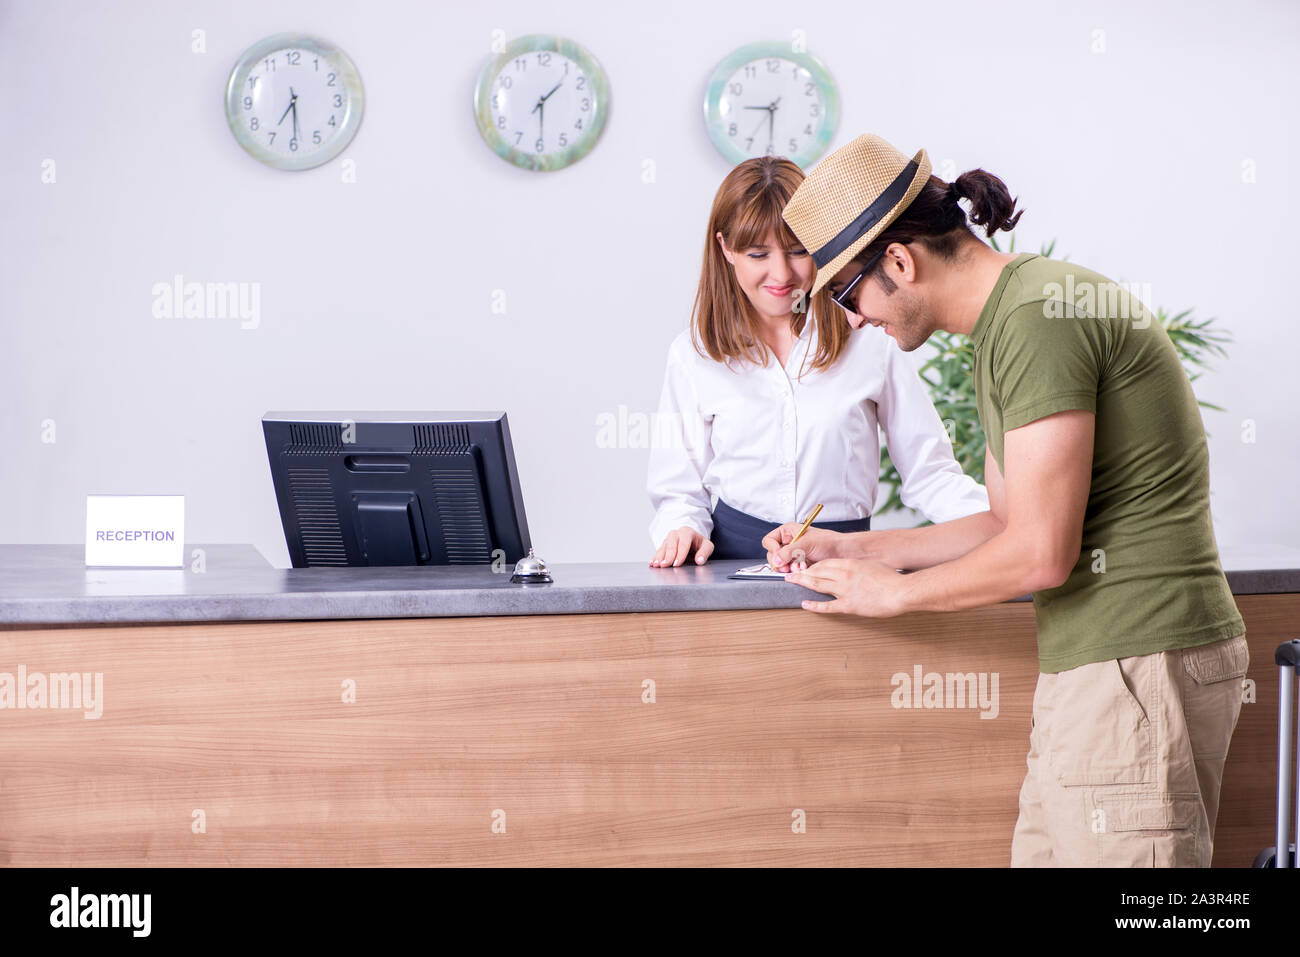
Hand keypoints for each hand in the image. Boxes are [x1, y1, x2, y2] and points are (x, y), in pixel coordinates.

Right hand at [650, 527, 713, 566]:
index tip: (677, 564)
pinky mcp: (663, 545)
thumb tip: (700, 561)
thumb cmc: (699, 544)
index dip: (680, 554)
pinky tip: (652, 563)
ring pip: (663, 547)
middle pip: (671, 544)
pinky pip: (658, 550)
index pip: (683, 544)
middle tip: (665, 565)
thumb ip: (705, 553)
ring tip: (657, 565)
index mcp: (687, 532)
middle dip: (668, 556)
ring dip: (659, 557)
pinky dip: (655, 557)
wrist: (692, 540)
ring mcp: (668, 539)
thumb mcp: (707, 546)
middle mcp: (676, 534)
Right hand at [761, 524, 845, 571]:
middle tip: (787, 566)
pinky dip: (796, 572)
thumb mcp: (807, 543)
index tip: (778, 556)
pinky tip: (804, 569)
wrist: (842, 553)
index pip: (769, 541)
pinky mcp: (798, 565)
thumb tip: (776, 560)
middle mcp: (788, 543)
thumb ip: (789, 551)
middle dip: (780, 562)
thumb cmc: (828, 542)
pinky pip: (790, 571)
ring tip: (800, 566)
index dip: (772, 549)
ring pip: (780, 565)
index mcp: (788, 532)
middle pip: (772, 555)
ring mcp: (793, 555)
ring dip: (789, 567)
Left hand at [783, 559, 906, 616]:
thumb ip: (858, 567)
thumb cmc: (891, 579)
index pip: (825, 563)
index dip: (812, 565)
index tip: (805, 566)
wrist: (900, 591)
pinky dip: (814, 605)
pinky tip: (805, 603)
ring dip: (802, 582)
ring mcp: (845, 590)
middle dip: (801, 572)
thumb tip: (850, 569)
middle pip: (817, 571)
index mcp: (850, 564)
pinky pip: (827, 605)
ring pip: (818, 585)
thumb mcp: (872, 566)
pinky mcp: (849, 605)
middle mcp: (844, 575)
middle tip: (790, 573)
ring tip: (791, 582)